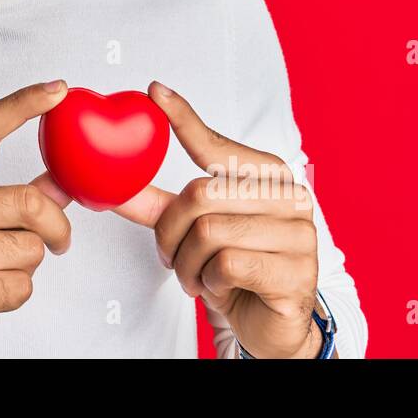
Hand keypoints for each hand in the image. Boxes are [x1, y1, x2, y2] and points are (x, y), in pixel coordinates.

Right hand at [0, 80, 74, 357]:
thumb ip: (12, 201)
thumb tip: (62, 182)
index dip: (23, 103)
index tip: (59, 89)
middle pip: (30, 202)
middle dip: (55, 229)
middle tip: (59, 243)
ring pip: (29, 250)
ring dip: (27, 268)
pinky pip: (19, 286)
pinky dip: (16, 295)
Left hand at [110, 80, 320, 357]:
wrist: (271, 325)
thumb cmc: (236, 270)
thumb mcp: (197, 233)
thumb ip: (162, 207)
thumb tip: (117, 186)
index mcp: (268, 176)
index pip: (218, 145)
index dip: (184, 119)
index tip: (155, 92)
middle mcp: (290, 197)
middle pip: (199, 195)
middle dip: (170, 234)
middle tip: (172, 257)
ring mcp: (300, 235)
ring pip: (208, 232)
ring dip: (187, 264)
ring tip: (196, 276)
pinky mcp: (297, 273)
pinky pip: (228, 264)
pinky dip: (209, 282)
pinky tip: (219, 287)